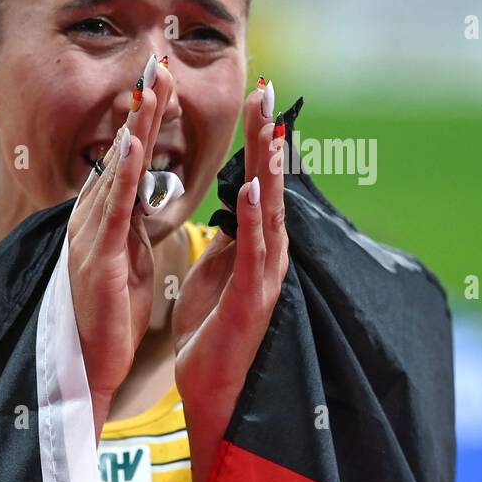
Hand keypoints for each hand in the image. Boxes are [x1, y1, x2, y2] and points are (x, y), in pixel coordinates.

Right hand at [67, 54, 176, 434]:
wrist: (87, 368)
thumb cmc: (109, 315)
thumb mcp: (126, 256)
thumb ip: (130, 220)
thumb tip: (142, 189)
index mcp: (108, 218)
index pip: (132, 156)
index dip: (149, 117)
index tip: (166, 79)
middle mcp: (95, 217)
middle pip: (124, 151)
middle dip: (143, 106)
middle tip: (160, 61)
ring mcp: (92, 234)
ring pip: (119, 169)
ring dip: (138, 126)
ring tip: (153, 85)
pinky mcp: (97, 259)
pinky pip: (113, 210)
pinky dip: (125, 175)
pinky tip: (137, 144)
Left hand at [173, 79, 288, 481]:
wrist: (210, 390)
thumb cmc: (212, 332)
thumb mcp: (216, 271)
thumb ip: (229, 237)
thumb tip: (234, 202)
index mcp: (255, 243)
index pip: (260, 180)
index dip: (258, 140)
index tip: (256, 98)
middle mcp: (269, 253)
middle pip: (271, 184)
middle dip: (267, 137)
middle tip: (266, 91)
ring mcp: (266, 276)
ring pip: (270, 210)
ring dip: (268, 168)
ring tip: (267, 127)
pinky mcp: (252, 300)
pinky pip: (253, 253)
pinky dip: (254, 220)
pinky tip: (253, 190)